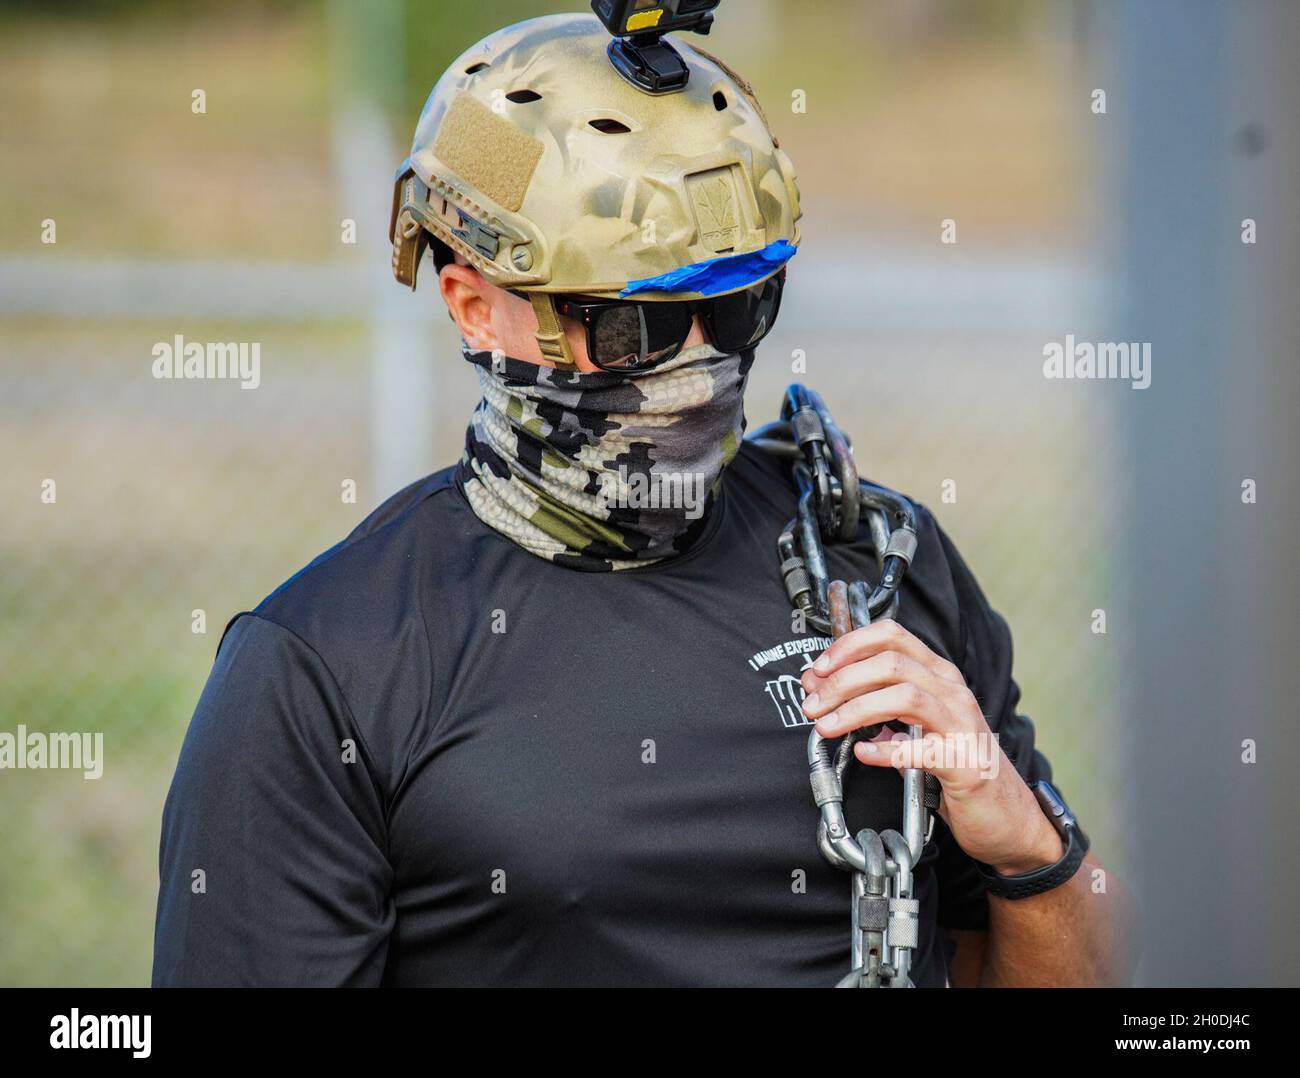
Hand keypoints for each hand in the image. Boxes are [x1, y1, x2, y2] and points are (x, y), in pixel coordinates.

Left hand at [799, 620, 1061, 875]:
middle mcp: (953, 692)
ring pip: (905, 697)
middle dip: (842, 680)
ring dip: (857, 709)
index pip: (892, 636)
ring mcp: (963, 725)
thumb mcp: (914, 725)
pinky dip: (887, 750)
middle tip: (811, 703)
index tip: (818, 667)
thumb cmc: (954, 763)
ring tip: (826, 727)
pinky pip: (922, 750)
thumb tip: (822, 688)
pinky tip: (863, 752)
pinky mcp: (966, 764)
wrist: (1005, 816)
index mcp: (938, 675)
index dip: (850, 645)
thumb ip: (874, 704)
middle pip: (892, 664)